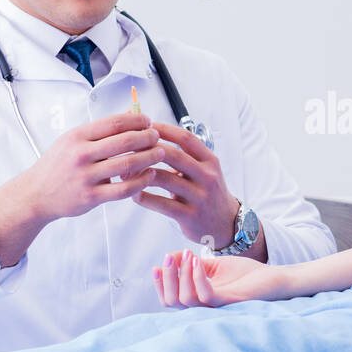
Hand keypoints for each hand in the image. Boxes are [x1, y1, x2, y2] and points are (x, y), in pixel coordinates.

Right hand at [10, 111, 162, 223]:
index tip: (148, 121)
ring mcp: (86, 176)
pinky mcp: (91, 197)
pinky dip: (141, 181)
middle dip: (147, 136)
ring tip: (161, 153)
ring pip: (127, 163)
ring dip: (149, 157)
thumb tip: (129, 113)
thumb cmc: (57, 166)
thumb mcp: (72, 141)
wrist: (35, 194)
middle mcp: (81, 154)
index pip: (115, 123)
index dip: (137, 120)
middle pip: (125, 140)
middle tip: (158, 136)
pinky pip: (123, 189)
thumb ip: (100, 130)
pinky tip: (150, 175)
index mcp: (77, 136)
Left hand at [131, 122, 242, 251]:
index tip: (144, 127)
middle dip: (147, 150)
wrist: (225, 223)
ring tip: (126, 174)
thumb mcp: (205, 170)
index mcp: (209, 161)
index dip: (163, 130)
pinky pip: (160, 203)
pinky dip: (143, 197)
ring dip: (140, 174)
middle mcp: (206, 176)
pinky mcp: (189, 215)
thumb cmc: (207, 192)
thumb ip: (185, 155)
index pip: (185, 138)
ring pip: (163, 179)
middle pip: (173, 155)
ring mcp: (199, 196)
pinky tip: (134, 194)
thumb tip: (152, 137)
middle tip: (128, 149)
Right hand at [152, 248, 290, 307]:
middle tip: (169, 257)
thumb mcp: (213, 265)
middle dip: (167, 279)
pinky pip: (206, 296)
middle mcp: (205, 307)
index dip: (160, 285)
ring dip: (181, 275)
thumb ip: (191, 263)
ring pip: (186, 301)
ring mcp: (217, 306)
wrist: (274, 278)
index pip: (170, 300)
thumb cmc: (245, 274)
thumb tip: (170, 257)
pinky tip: (197, 261)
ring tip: (187, 255)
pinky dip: (197, 277)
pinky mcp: (230, 302)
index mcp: (199, 300)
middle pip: (172, 302)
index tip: (158, 265)